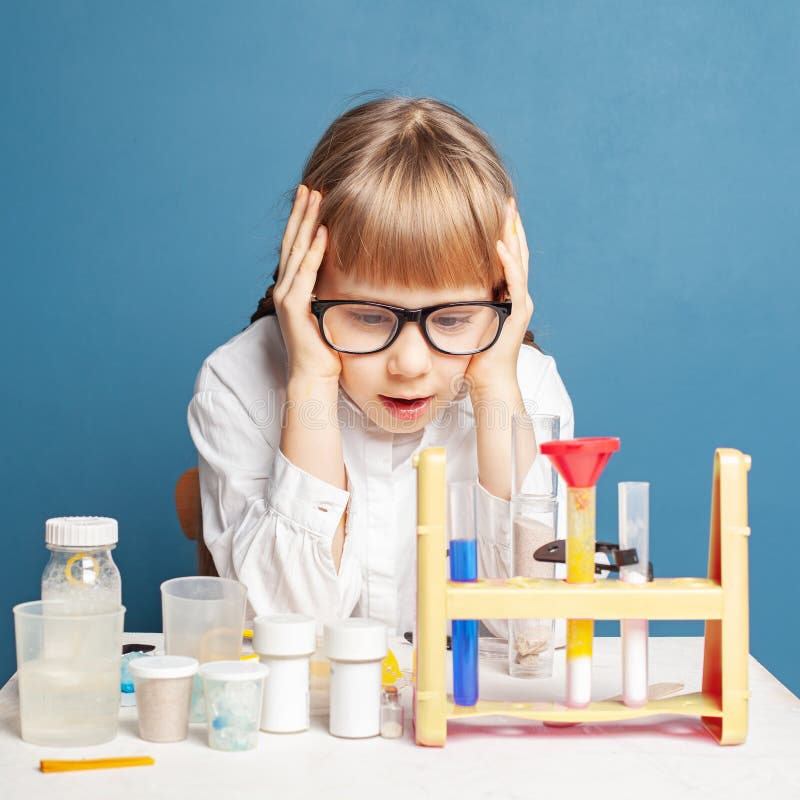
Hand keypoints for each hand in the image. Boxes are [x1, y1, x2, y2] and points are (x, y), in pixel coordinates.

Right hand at [273, 185, 341, 382]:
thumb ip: (331, 292)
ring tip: (314, 197)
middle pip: (292, 241)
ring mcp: (286, 297)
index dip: (303, 221)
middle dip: (301, 212)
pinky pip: (305, 273)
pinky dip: (313, 252)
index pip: (296, 247)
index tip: (312, 197)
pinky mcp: (293, 308)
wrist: (313, 377)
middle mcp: (284, 289)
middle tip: (308, 185)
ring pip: (296, 251)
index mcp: (292, 288)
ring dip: (306, 222)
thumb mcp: (329, 311)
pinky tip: (322, 232)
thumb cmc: (325, 349)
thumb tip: (351, 276)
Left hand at [464, 196, 533, 397]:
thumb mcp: (465, 318)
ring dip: (514, 235)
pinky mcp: (516, 314)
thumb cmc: (473, 356)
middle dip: (513, 225)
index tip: (496, 209)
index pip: (509, 257)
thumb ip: (460, 299)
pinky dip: (508, 261)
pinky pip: (515, 282)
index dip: (504, 232)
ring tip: (508, 211)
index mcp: (507, 295)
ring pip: (520, 262)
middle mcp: (518, 296)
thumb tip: (436, 284)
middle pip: (518, 252)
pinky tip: (500, 243)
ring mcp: (519, 304)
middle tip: (507, 199)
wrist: (488, 382)